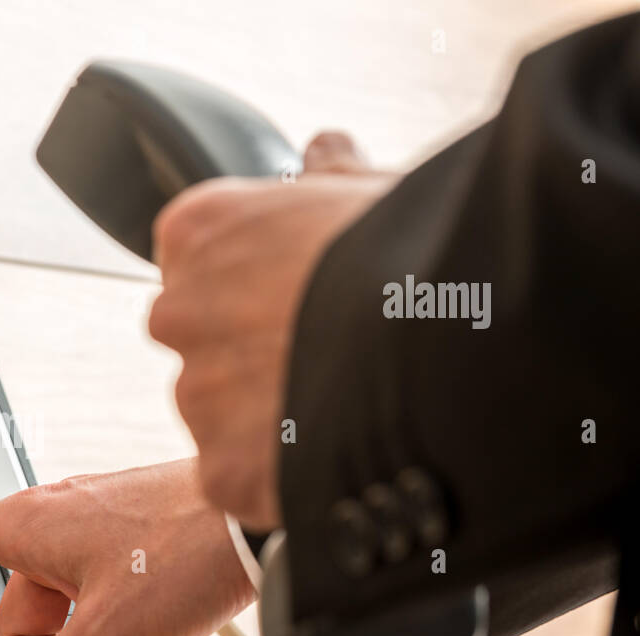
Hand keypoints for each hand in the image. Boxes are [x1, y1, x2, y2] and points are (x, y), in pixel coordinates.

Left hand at [148, 132, 396, 528]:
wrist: (461, 342)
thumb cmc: (425, 252)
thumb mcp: (374, 191)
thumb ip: (330, 177)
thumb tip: (325, 150)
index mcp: (199, 231)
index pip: (196, 264)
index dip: (253, 285)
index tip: (299, 299)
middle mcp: (179, 311)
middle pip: (199, 340)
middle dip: (247, 352)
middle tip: (325, 360)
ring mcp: (197, 395)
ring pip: (215, 414)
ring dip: (263, 417)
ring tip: (344, 410)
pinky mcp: (223, 468)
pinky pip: (238, 479)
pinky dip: (278, 479)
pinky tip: (336, 455)